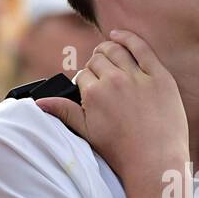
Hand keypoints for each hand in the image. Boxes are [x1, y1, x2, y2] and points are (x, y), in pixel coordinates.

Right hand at [37, 30, 189, 183]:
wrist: (155, 162)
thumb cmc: (121, 152)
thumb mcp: (86, 132)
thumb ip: (63, 111)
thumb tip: (39, 102)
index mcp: (94, 93)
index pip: (83, 74)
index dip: (85, 81)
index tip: (91, 89)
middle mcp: (114, 80)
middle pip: (97, 59)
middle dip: (96, 66)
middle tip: (100, 76)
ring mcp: (138, 77)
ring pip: (116, 50)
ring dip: (108, 49)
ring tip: (108, 54)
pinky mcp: (159, 76)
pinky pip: (142, 48)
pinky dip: (128, 38)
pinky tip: (119, 35)